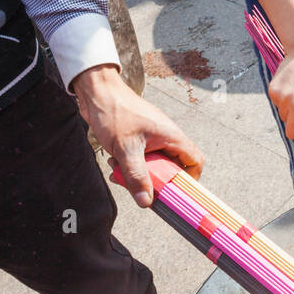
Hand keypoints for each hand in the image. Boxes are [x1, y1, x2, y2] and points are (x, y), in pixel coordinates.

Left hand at [72, 64, 203, 205]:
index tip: (173, 191)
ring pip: (153, 164)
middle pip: (172, 167)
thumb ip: (137, 176)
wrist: (97, 93)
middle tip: (140, 186)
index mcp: (172, 136)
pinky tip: (114, 162)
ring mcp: (152, 137)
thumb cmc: (115, 113)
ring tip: (120, 171)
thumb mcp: (126, 149)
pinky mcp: (139, 138)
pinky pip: (141, 158)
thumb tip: (146, 201)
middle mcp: (166, 137)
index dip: (189, 179)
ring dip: (138, 173)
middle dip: (155, 180)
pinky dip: (129, 165)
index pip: (195, 161)